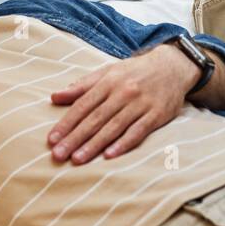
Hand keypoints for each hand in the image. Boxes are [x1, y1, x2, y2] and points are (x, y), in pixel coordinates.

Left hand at [46, 44, 198, 163]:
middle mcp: (123, 92)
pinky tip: (109, 155)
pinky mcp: (157, 114)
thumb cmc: (134, 72)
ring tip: (77, 159)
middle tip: (58, 155)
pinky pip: (138, 132)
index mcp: (109, 82)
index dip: (66, 123)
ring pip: (114, 127)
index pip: (83, 105)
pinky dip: (123, 143)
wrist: (173, 66)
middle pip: (95, 118)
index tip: (52, 139)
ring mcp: (141, 104)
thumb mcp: (108, 72)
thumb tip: (54, 97)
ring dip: (94, 144)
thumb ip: (82, 86)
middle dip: (75, 138)